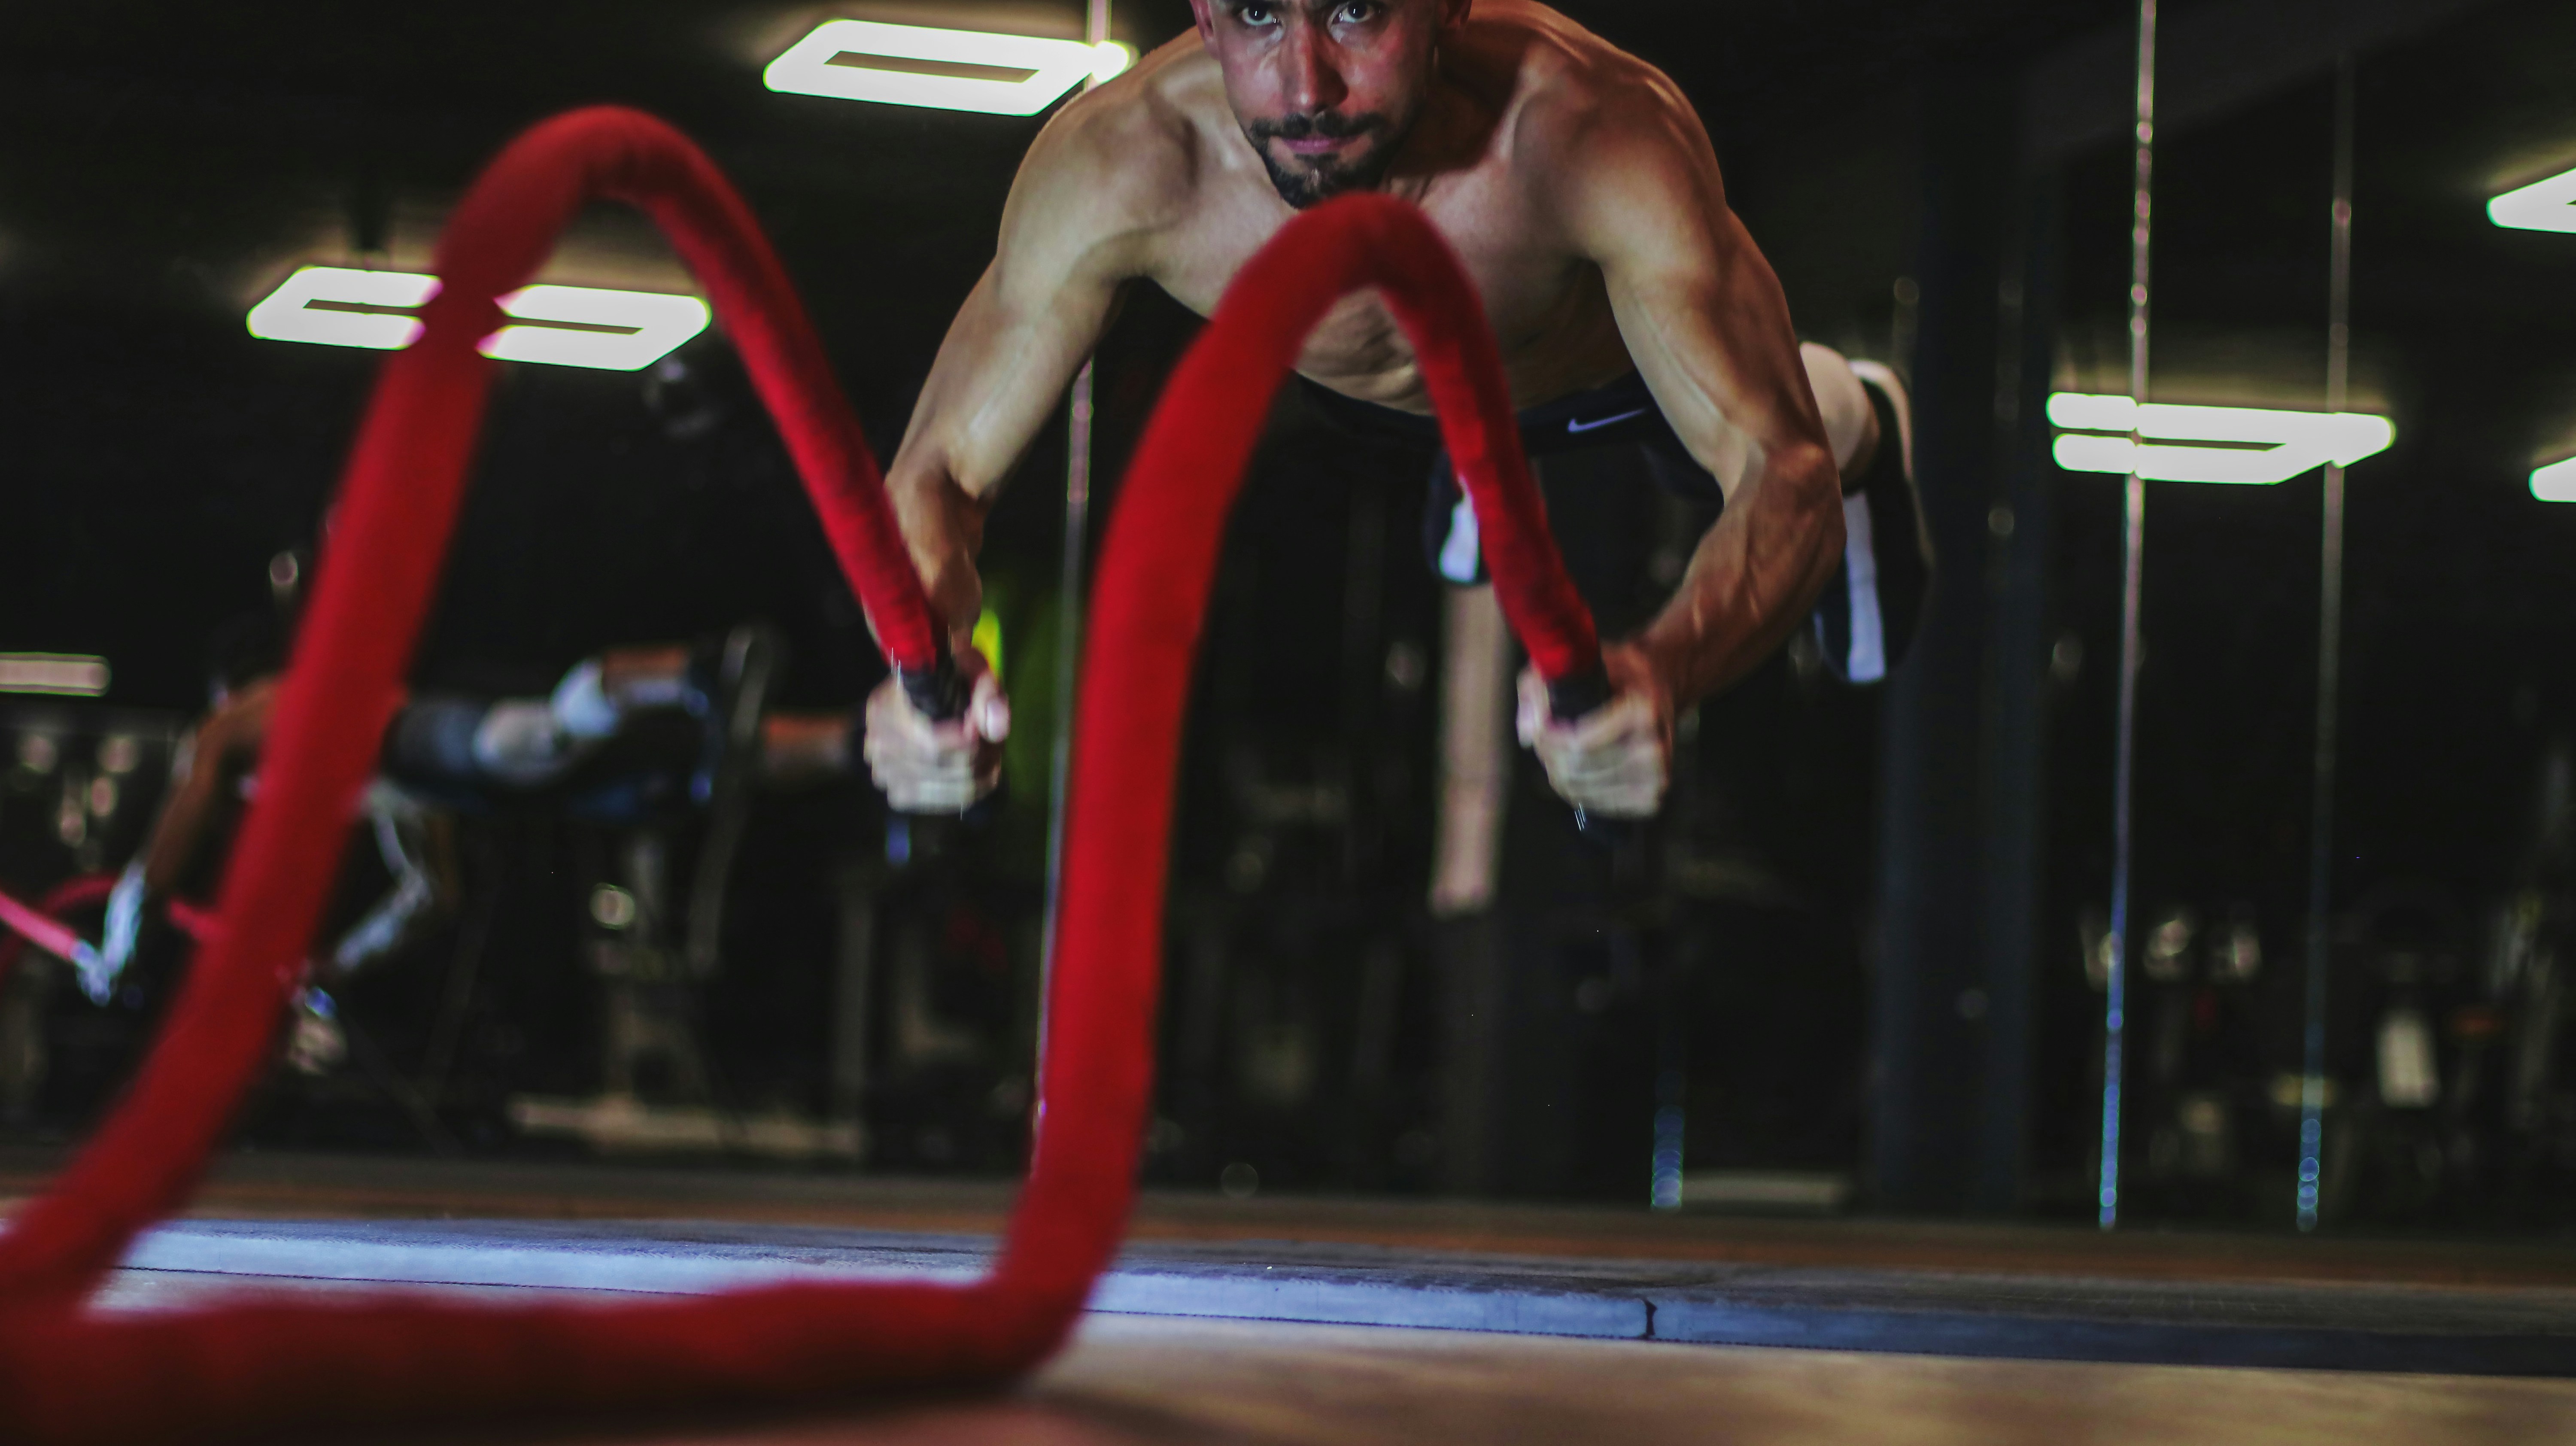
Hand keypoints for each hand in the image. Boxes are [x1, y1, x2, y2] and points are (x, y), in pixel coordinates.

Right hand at [862, 648, 1009, 813]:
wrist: (922, 699)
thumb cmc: (948, 678)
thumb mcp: (971, 668)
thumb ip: (986, 691)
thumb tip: (997, 729)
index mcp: (886, 707)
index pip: (928, 742)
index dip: (966, 741)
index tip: (982, 727)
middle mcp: (877, 743)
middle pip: (940, 766)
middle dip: (979, 756)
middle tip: (994, 741)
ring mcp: (883, 772)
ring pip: (946, 788)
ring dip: (979, 774)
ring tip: (989, 753)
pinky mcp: (897, 793)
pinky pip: (942, 803)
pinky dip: (968, 790)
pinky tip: (976, 771)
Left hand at [1515, 642, 1672, 819]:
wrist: (1662, 689)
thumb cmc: (1617, 675)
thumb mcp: (1578, 660)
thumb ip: (1539, 685)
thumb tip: (1526, 734)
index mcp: (1644, 712)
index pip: (1578, 743)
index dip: (1546, 736)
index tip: (1538, 722)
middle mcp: (1655, 748)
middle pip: (1576, 769)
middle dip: (1548, 753)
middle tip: (1543, 735)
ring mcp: (1657, 778)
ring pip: (1581, 790)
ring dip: (1558, 771)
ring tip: (1558, 749)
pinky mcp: (1651, 799)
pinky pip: (1595, 804)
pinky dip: (1576, 789)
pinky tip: (1575, 768)